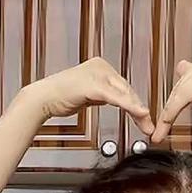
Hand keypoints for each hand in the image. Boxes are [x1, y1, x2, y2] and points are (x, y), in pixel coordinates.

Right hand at [19, 57, 154, 134]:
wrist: (42, 98)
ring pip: (124, 94)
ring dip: (137, 111)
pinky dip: (130, 107)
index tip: (142, 118)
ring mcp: (99, 74)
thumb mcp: (86, 94)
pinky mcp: (95, 85)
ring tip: (146, 124)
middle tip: (148, 125)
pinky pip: (117, 98)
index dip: (134, 103)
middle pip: (127, 90)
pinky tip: (140, 114)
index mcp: (100, 66)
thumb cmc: (59, 98)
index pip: (123, 87)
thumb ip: (101, 94)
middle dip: (139, 110)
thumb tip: (112, 99)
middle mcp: (102, 66)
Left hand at [152, 49, 191, 142]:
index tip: (167, 116)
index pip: (183, 80)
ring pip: (176, 95)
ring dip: (165, 117)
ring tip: (159, 134)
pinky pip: (180, 100)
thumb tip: (181, 68)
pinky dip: (170, 116)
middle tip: (159, 129)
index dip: (175, 99)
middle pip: (178, 88)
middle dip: (169, 110)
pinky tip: (164, 128)